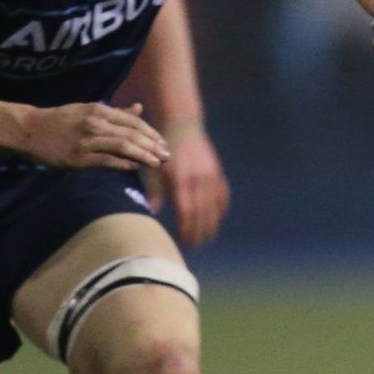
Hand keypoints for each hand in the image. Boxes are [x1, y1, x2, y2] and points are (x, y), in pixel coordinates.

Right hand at [20, 101, 170, 170]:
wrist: (29, 130)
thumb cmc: (62, 120)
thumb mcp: (88, 110)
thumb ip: (116, 112)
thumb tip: (140, 108)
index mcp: (99, 110)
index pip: (133, 122)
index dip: (151, 133)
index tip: (163, 142)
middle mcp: (95, 123)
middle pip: (132, 134)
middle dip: (152, 146)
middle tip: (167, 155)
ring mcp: (86, 141)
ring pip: (123, 147)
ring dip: (143, 156)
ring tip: (156, 163)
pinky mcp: (78, 158)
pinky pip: (107, 161)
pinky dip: (124, 164)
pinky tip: (135, 167)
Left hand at [145, 124, 229, 246]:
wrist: (182, 128)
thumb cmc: (162, 152)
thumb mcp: (154, 171)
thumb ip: (154, 193)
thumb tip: (151, 213)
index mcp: (181, 181)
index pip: (187, 212)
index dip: (187, 229)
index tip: (183, 241)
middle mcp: (199, 181)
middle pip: (202, 213)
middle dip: (199, 231)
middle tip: (195, 246)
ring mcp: (211, 177)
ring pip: (214, 207)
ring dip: (211, 224)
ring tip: (207, 238)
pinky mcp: (217, 173)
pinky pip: (222, 195)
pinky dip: (220, 208)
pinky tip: (217, 218)